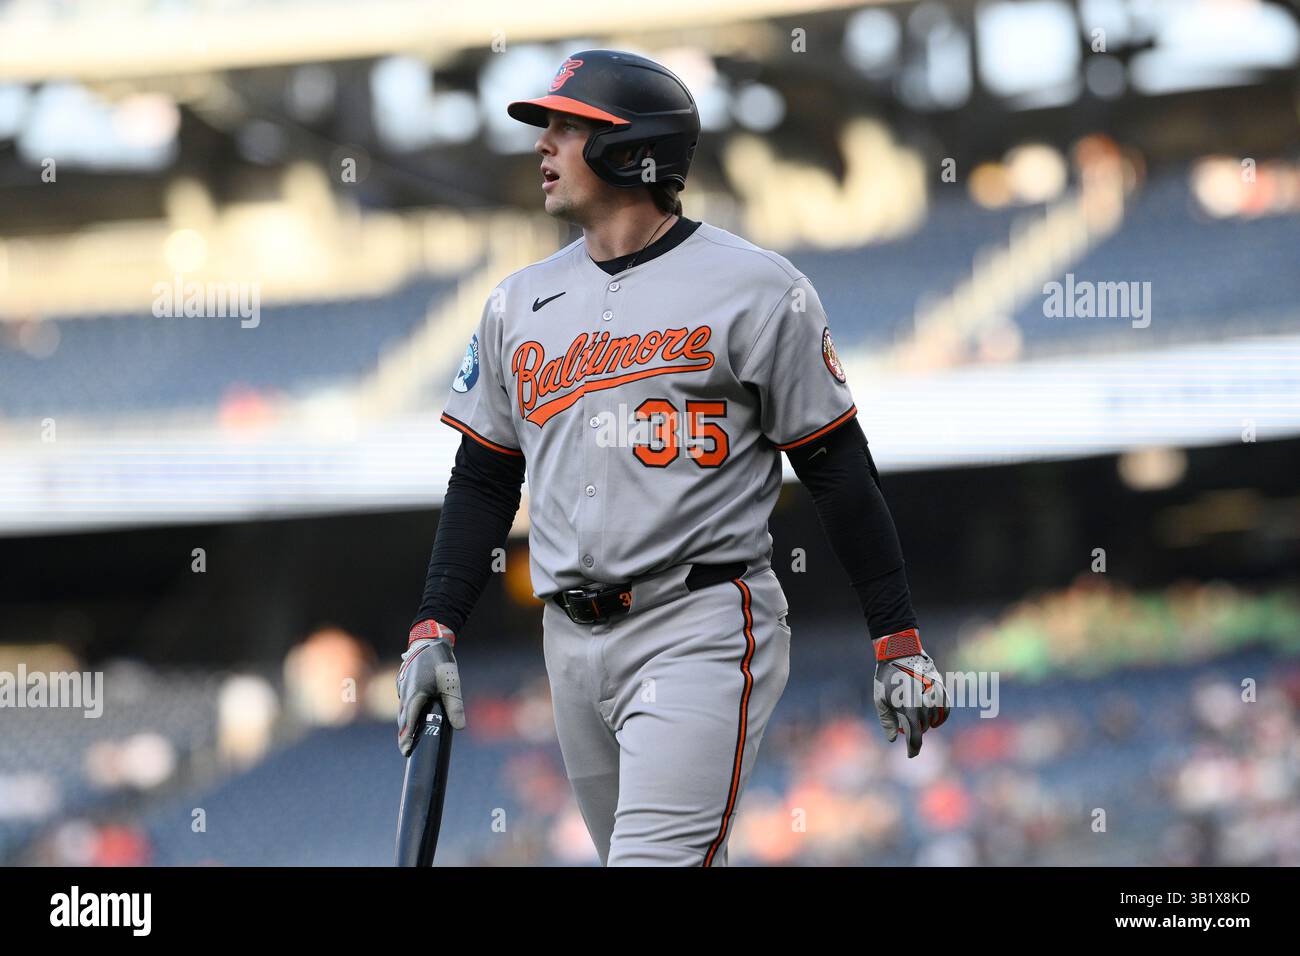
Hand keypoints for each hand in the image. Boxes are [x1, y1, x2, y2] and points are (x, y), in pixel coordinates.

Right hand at [397, 620, 466, 756]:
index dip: (407, 737)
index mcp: (415, 695)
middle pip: (403, 719)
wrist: (429, 641)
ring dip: (404, 725)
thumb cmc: (441, 662)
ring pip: (403, 711)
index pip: (409, 722)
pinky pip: (404, 703)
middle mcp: (406, 693)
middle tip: (406, 750)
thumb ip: (454, 706)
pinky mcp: (405, 684)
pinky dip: (406, 713)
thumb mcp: (451, 684)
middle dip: (404, 735)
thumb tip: (460, 727)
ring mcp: (403, 688)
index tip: (406, 751)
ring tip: (408, 738)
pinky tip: (411, 718)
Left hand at [872, 628, 949, 757]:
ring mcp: (935, 696)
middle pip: (924, 728)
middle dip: (915, 732)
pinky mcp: (941, 688)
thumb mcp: (880, 700)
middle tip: (906, 730)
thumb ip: (887, 721)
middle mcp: (925, 704)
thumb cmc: (887, 677)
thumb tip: (894, 739)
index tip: (910, 755)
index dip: (913, 749)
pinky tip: (934, 719)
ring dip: (927, 724)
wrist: (900, 652)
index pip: (915, 737)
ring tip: (917, 721)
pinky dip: (941, 717)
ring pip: (935, 720)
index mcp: (909, 709)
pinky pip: (945, 709)